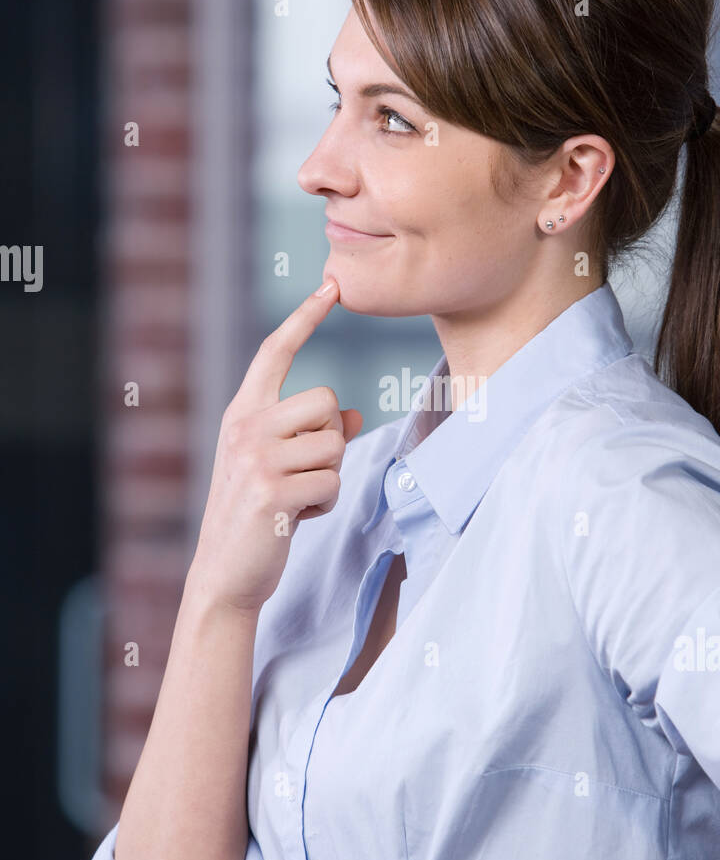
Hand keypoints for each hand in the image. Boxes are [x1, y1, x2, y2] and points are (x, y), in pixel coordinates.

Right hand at [188, 277, 362, 613]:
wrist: (225, 574)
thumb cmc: (256, 517)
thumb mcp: (278, 467)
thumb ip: (311, 437)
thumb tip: (354, 415)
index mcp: (241, 414)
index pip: (274, 352)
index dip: (304, 318)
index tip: (331, 285)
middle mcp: (245, 427)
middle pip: (326, 400)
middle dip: (332, 438)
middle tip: (305, 472)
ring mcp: (256, 458)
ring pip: (335, 443)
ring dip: (330, 476)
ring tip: (298, 498)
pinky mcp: (273, 491)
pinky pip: (331, 480)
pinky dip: (325, 503)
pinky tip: (296, 518)